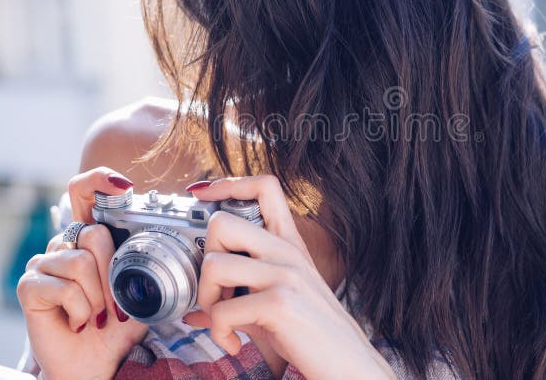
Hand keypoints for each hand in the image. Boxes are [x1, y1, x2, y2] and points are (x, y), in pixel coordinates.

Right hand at [17, 168, 148, 379]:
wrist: (95, 365)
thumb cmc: (117, 328)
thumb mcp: (142, 292)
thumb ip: (148, 265)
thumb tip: (171, 244)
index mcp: (90, 238)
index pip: (84, 192)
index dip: (99, 181)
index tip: (124, 186)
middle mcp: (65, 243)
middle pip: (94, 233)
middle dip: (113, 274)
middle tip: (117, 305)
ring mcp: (44, 263)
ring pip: (81, 262)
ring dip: (98, 298)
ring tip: (97, 317)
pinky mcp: (29, 285)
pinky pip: (64, 287)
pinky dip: (81, 310)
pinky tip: (79, 322)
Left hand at [183, 175, 394, 379]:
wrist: (350, 365)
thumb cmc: (313, 336)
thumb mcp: (275, 306)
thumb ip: (237, 301)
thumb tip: (195, 313)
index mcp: (290, 244)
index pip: (265, 186)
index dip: (229, 183)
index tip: (204, 195)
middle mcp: (288, 251)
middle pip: (221, 222)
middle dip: (204, 258)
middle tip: (216, 290)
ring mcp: (285, 274)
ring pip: (213, 264)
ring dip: (206, 300)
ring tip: (221, 323)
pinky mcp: (280, 303)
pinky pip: (222, 311)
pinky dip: (218, 333)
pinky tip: (233, 344)